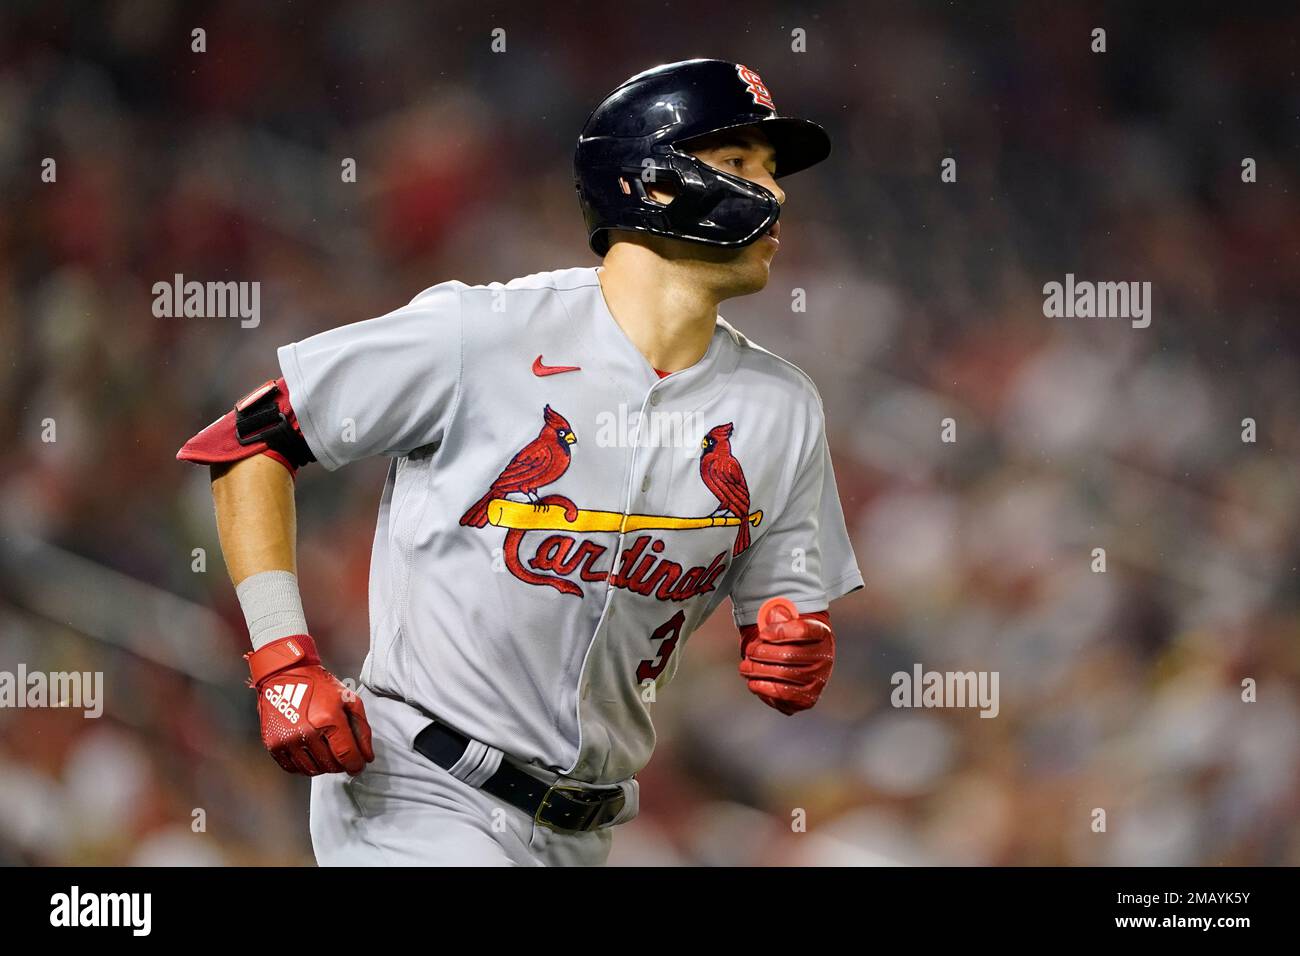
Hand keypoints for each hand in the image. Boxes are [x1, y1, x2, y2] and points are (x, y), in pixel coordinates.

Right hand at [246, 635, 374, 775]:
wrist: (285, 675)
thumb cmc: (319, 686)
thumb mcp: (348, 699)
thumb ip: (361, 729)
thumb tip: (366, 757)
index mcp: (328, 719)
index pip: (347, 755)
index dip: (356, 765)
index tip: (359, 766)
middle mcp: (306, 732)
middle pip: (330, 765)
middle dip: (341, 764)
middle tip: (342, 755)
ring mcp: (287, 740)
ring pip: (312, 770)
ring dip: (323, 766)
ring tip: (326, 752)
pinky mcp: (273, 744)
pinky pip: (293, 768)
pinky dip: (304, 766)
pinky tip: (310, 753)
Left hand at [739, 599, 834, 714]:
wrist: (800, 661)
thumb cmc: (791, 639)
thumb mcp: (787, 622)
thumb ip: (780, 617)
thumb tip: (773, 615)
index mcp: (821, 633)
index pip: (802, 631)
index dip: (779, 632)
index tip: (762, 634)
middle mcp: (824, 657)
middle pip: (789, 654)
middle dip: (763, 653)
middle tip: (750, 651)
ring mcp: (818, 679)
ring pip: (784, 674)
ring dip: (759, 671)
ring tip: (745, 667)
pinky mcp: (808, 698)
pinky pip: (786, 695)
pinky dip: (766, 689)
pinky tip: (753, 683)